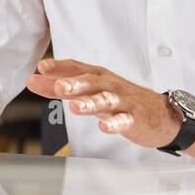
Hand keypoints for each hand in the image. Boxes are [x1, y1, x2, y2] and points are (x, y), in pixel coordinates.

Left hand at [26, 59, 181, 149]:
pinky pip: (125, 121)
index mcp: (99, 77)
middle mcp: (111, 86)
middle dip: (75, 84)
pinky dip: (115, 124)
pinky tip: (105, 127)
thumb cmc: (121, 99)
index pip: (78, 68)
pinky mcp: (136, 119)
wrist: (162, 114)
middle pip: (92, 83)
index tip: (42, 67)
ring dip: (91, 103)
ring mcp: (124, 102)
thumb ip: (60, 86)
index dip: (61, 67)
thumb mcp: (91, 91)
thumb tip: (32, 80)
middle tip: (58, 87)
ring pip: (107, 100)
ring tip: (75, 108)